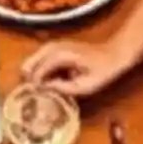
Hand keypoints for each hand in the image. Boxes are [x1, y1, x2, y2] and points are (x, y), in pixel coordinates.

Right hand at [20, 39, 134, 96]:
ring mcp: (53, 45)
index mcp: (60, 56)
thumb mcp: (86, 86)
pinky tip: (44, 79)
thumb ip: (64, 88)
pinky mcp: (55, 46)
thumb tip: (47, 89)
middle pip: (29, 64)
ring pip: (31, 60)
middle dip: (29, 79)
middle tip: (33, 93)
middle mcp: (53, 48)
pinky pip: (38, 57)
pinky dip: (37, 68)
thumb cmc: (103, 70)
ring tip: (37, 88)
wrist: (114, 53)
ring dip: (32, 73)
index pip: (38, 72)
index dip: (34, 86)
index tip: (33, 98)